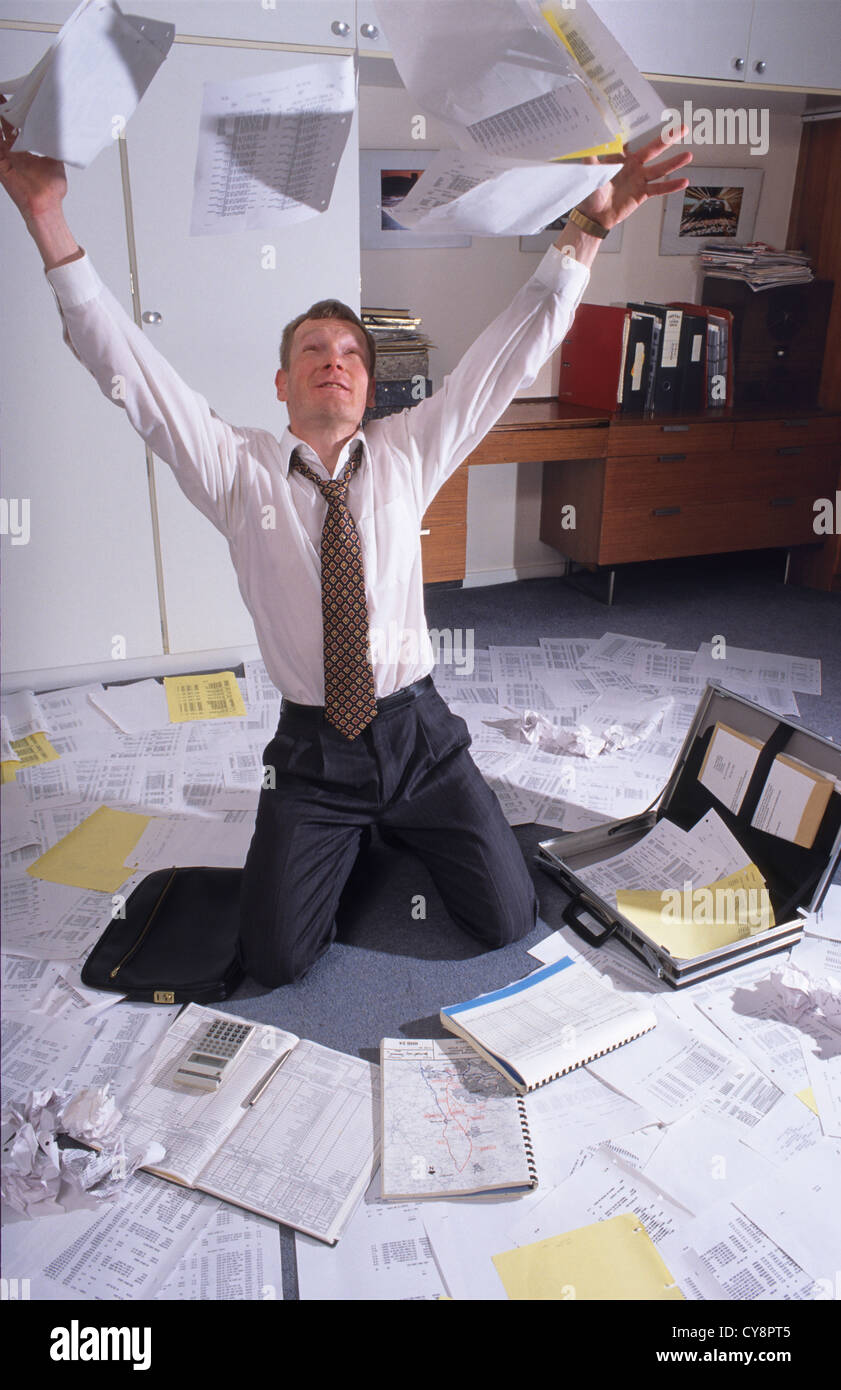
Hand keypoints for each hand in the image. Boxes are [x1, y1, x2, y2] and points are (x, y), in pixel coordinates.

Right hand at [0, 107, 66, 223]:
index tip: (16, 100)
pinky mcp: (1, 166)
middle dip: (1, 111)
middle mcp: (14, 152)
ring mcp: (6, 158)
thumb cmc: (51, 190)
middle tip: (1, 96)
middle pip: (3, 126)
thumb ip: (54, 145)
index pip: (16, 127)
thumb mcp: (55, 160)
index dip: (15, 113)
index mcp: (25, 150)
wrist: (46, 206)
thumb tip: (62, 132)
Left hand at [576, 124, 692, 231]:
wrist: (595, 215)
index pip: (634, 138)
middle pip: (654, 148)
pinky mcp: (643, 193)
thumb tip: (589, 139)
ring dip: (675, 162)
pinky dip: (671, 186)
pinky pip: (659, 188)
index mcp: (621, 157)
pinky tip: (684, 181)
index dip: (642, 127)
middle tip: (682, 128)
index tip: (652, 113)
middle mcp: (633, 165)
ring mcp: (640, 179)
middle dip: (668, 138)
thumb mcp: (590, 172)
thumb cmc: (591, 193)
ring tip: (688, 155)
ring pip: (660, 169)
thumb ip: (591, 156)